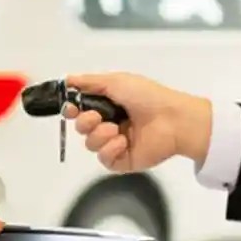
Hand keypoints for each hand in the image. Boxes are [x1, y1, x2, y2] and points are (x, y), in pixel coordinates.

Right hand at [62, 72, 211, 171]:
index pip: (80, 109)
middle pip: (81, 128)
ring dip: (100, 135)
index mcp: (109, 104)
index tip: (70, 108)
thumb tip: (67, 80)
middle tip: (97, 118)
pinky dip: (110, 149)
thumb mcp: (116, 81)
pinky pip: (104, 159)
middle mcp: (110, 124)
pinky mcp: (123, 161)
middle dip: (85, 122)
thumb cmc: (146, 97)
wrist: (172, 119)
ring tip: (117, 129)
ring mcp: (116, 144)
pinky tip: (124, 142)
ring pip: (90, 144)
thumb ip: (89, 82)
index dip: (71, 109)